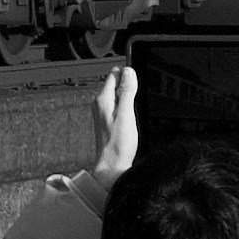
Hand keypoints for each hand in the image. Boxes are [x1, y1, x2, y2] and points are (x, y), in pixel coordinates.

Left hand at [75, 66, 139, 198]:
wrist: (112, 167)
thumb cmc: (118, 145)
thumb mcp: (126, 115)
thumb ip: (127, 92)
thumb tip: (129, 71)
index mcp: (103, 99)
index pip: (114, 74)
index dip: (128, 75)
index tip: (137, 83)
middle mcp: (101, 104)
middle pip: (117, 84)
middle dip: (130, 88)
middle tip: (138, 103)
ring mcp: (104, 113)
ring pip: (120, 96)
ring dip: (130, 100)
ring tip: (135, 114)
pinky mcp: (109, 122)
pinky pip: (120, 107)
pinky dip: (129, 110)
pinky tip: (133, 121)